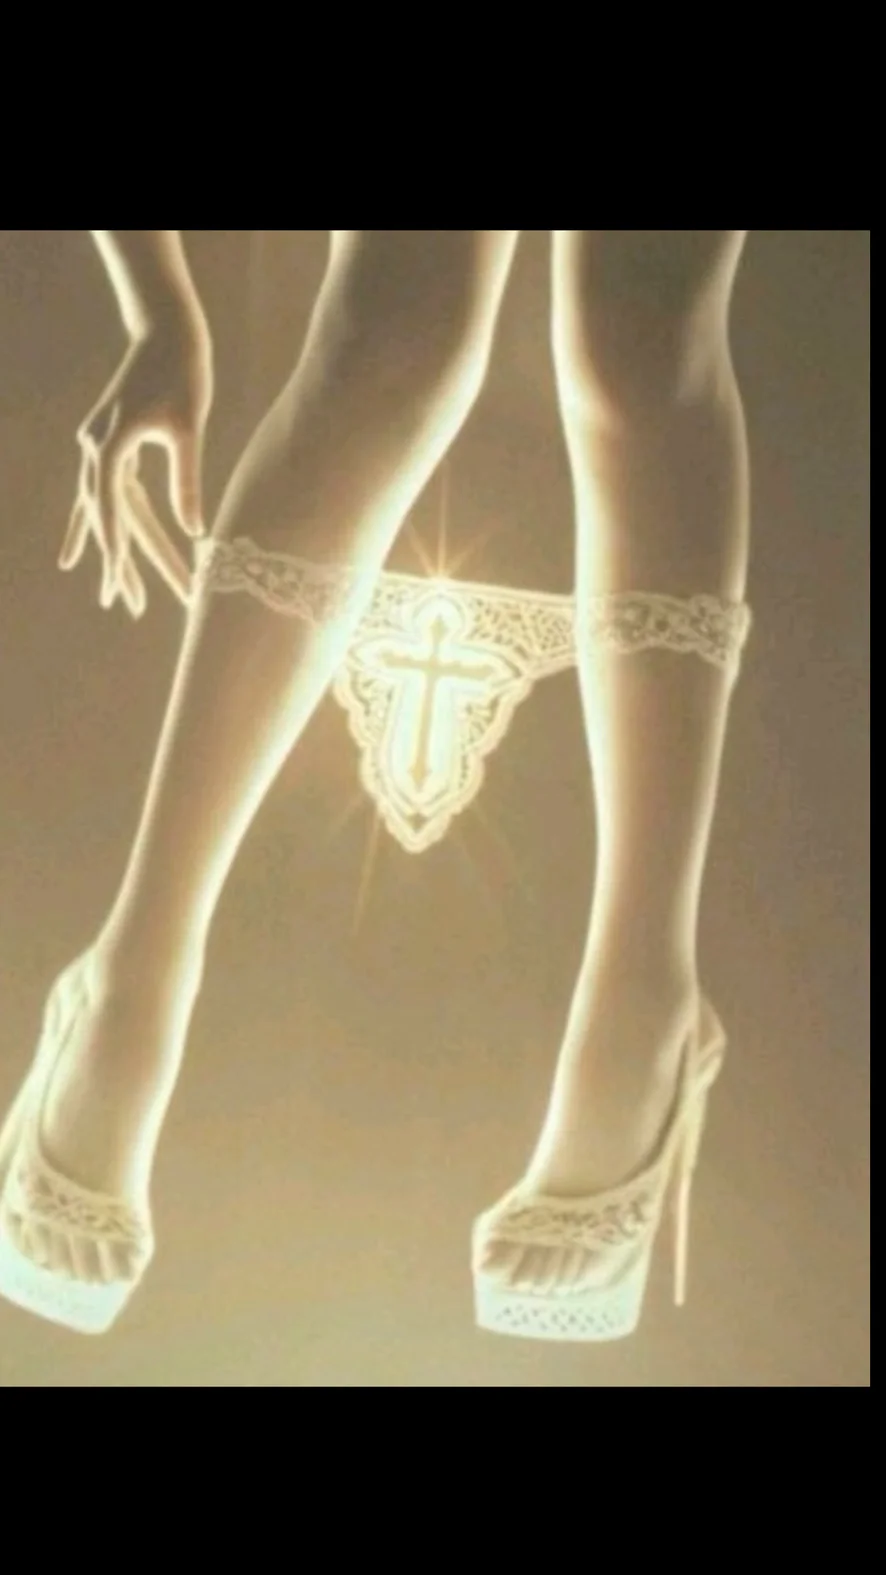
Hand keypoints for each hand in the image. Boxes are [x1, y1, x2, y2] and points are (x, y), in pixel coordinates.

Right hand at [61, 309, 213, 615]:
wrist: (166, 331)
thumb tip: (197, 532)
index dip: (114, 546)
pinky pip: (96, 495)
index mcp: (112, 444)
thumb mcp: (189, 430)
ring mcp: (95, 446)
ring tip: (113, 596)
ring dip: (105, 552)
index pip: (109, 506)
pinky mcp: (104, 445)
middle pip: (103, 516)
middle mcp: (95, 447)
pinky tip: (76, 556)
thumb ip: (187, 482)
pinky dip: (91, 526)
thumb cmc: (184, 375)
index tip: (118, 579)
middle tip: (123, 605)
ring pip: (96, 510)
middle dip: (116, 562)